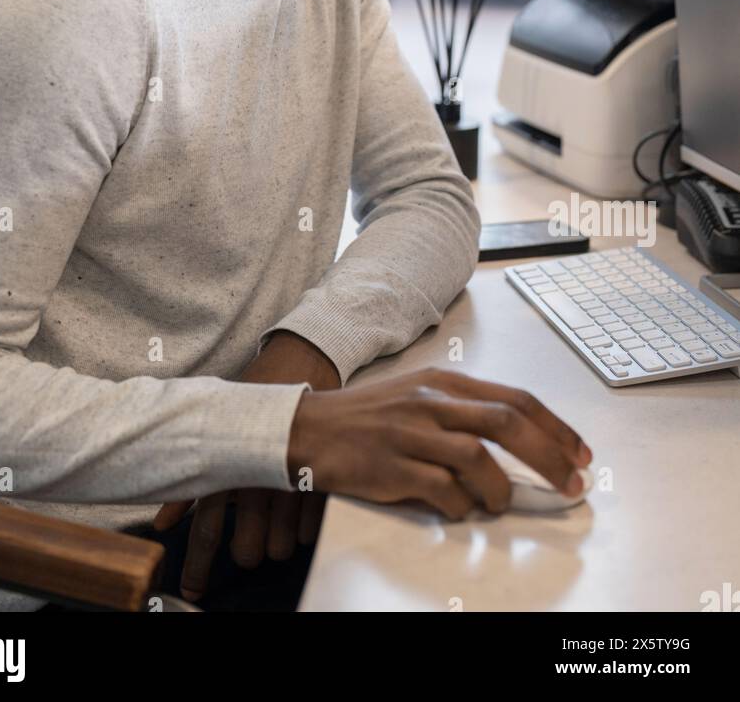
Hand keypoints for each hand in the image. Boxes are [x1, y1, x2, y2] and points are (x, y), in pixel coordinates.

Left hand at [153, 332, 339, 600]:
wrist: (299, 357)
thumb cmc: (251, 396)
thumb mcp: (212, 431)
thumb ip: (189, 483)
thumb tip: (164, 525)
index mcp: (225, 467)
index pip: (207, 532)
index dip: (199, 568)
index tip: (194, 591)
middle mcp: (256, 480)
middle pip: (248, 549)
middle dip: (248, 552)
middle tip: (250, 547)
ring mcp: (292, 482)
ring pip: (281, 547)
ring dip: (277, 542)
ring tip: (277, 527)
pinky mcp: (324, 479)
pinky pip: (311, 528)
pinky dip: (303, 528)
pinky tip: (300, 515)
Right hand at [287, 368, 591, 518]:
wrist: (310, 427)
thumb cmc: (371, 417)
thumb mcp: (420, 397)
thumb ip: (464, 413)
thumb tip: (519, 444)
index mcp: (445, 382)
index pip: (516, 399)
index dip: (556, 428)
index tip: (580, 455)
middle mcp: (432, 401)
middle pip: (508, 423)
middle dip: (550, 456)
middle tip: (572, 485)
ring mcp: (412, 432)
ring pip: (479, 460)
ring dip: (501, 490)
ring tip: (500, 504)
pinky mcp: (392, 465)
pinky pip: (444, 491)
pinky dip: (462, 506)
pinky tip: (460, 509)